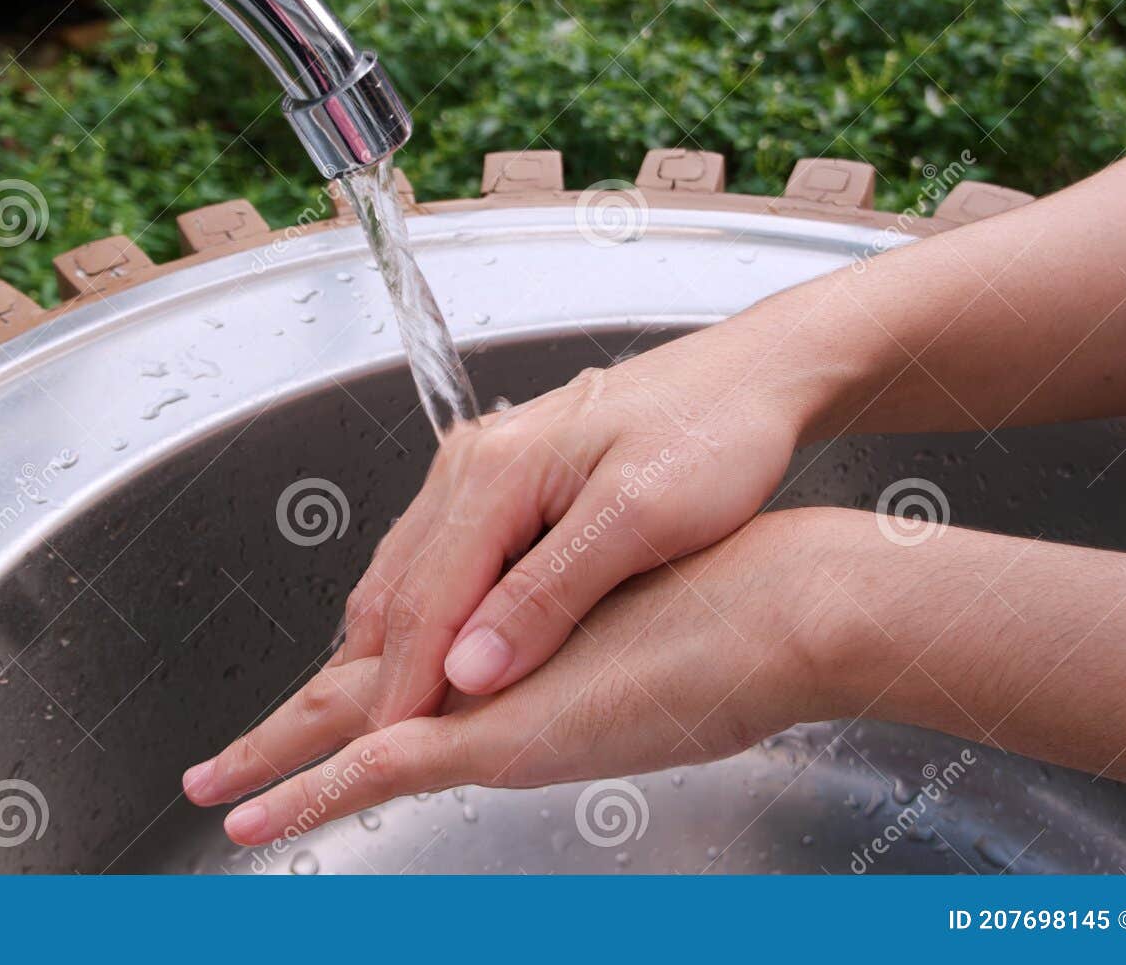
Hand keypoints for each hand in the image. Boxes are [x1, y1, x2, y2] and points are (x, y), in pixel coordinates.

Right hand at [322, 309, 835, 726]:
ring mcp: (488, 463)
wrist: (755, 374)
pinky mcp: (510, 475)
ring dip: (397, 642)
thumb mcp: (642, 523)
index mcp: (499, 469)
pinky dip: (429, 610)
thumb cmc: (716, 433)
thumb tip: (474, 670)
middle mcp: (477, 460)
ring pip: (414, 569)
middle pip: (403, 585)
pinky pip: (444, 553)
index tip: (386, 750)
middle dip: (380, 670)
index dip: (404, 685)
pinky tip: (441, 651)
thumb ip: (550, 596)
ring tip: (394, 713)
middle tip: (370, 746)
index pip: (425, 601)